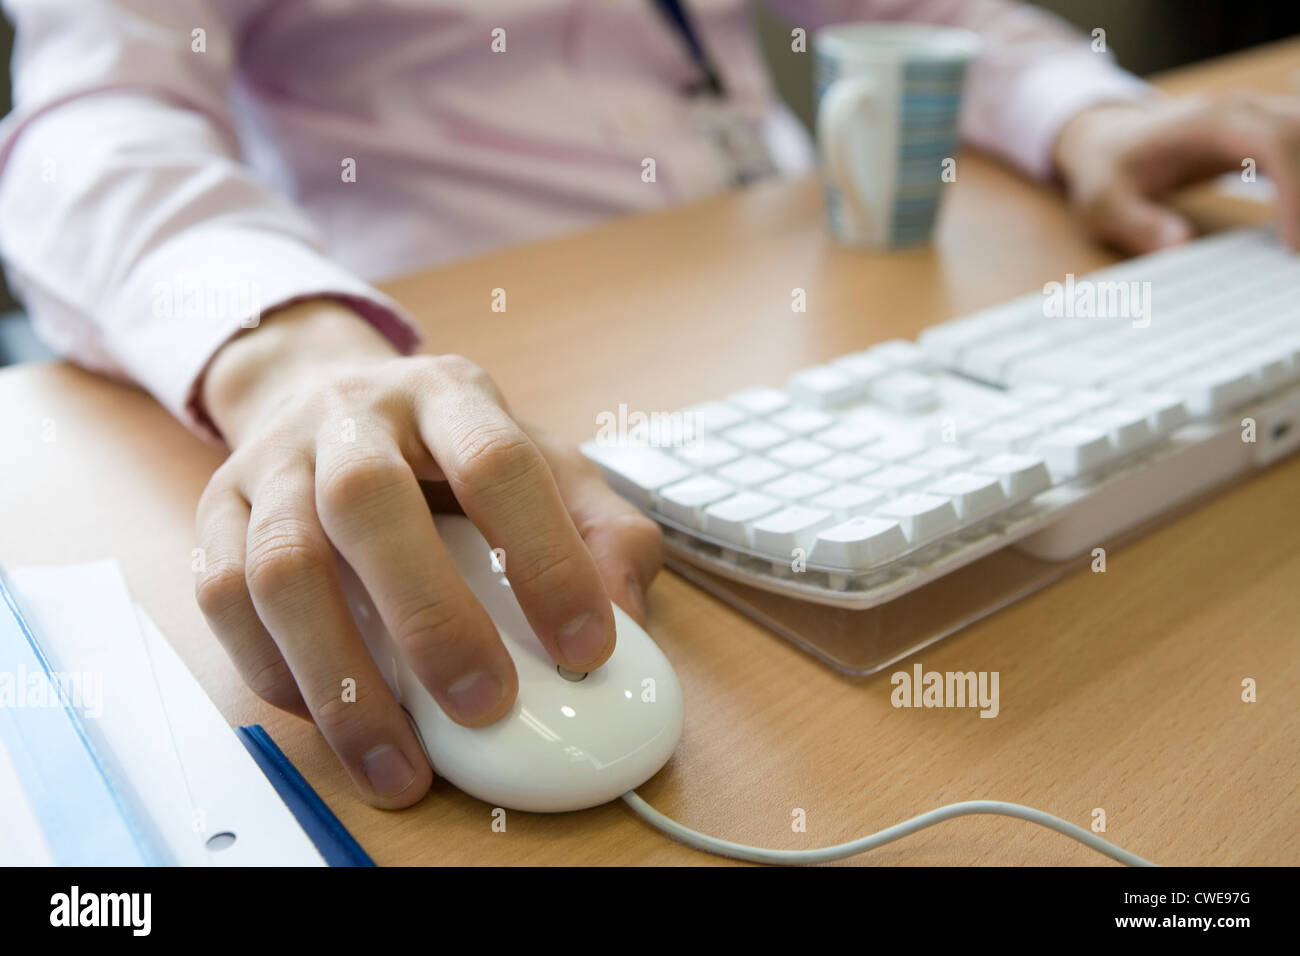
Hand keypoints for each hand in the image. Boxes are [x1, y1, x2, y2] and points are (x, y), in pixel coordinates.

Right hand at [194, 300, 662, 806]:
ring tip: (397, 762)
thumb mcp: (544, 464)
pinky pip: (223, 597)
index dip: (545, 558)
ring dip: (339, 678)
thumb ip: (603, 533)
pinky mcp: (216, 512)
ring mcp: (272, 463)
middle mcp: (351, 418)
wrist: (320, 390)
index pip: (498, 463)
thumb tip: (626, 621)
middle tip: (484, 706)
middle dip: (429, 617)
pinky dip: (274, 670)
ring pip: (280, 566)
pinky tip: (330, 718)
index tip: (585, 650)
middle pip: (368, 502)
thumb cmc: (447, 449)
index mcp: (449, 395)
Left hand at [1052, 92, 1299, 253]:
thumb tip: (1180, 247)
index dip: (1297, 191)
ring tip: (1294, 249)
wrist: (1107, 138)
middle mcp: (1245, 111)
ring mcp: (1261, 119)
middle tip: (1297, 258)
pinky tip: (1294, 233)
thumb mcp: (1105, 202)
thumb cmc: (1107, 168)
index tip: (1293, 247)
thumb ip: (1138, 224)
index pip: (1275, 143)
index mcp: (1209, 122)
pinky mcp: (1267, 138)